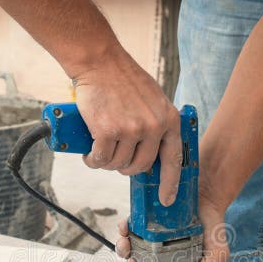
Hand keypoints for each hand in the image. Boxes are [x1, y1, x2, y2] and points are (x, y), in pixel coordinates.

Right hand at [74, 48, 182, 205]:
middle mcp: (153, 126)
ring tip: (99, 149)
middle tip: (114, 157)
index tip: (166, 200)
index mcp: (169, 119)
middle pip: (139, 166)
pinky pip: (100, 159)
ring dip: (106, 163)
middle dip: (125, 167)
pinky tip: (89, 152)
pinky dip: (92, 159)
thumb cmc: (124, 80)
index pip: (173, 159)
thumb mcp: (153, 100)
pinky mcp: (107, 130)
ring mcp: (131, 129)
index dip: (170, 183)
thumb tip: (151, 152)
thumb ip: (157, 123)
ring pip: (117, 164)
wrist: (100, 62)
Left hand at [116, 192, 230, 261]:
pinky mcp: (143, 223)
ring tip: (126, 243)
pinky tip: (126, 226)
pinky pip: (127, 229)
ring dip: (123, 250)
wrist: (208, 197)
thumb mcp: (217, 253)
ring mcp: (149, 239)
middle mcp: (159, 255)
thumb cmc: (212, 227)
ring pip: (129, 251)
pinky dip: (123, 229)